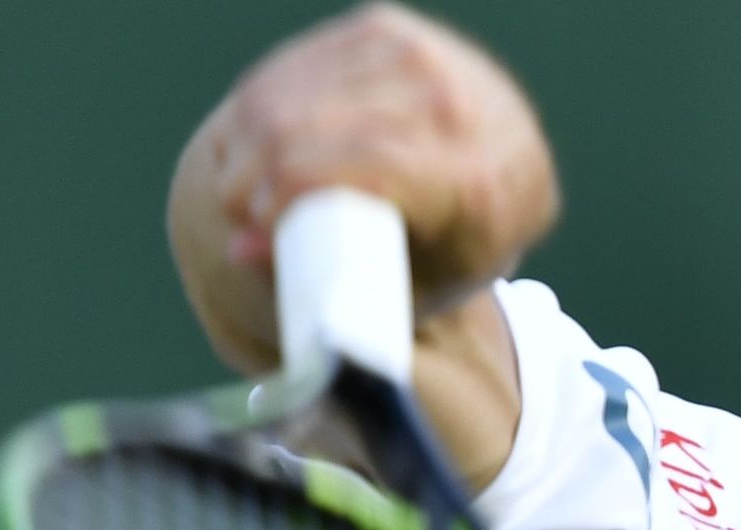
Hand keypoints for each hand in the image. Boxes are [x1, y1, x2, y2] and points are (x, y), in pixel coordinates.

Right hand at [197, 2, 557, 313]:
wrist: (506, 179)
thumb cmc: (453, 249)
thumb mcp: (413, 287)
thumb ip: (335, 281)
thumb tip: (243, 249)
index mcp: (481, 178)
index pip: (373, 163)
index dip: (297, 188)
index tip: (255, 223)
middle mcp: (463, 106)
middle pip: (323, 124)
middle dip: (260, 166)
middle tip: (233, 209)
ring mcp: (427, 58)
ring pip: (303, 90)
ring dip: (252, 135)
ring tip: (235, 182)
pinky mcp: (390, 31)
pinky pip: (303, 62)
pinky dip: (264, 101)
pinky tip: (251, 136)